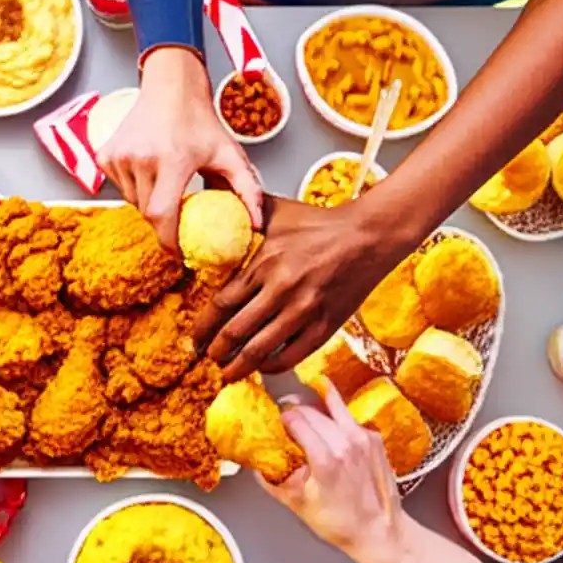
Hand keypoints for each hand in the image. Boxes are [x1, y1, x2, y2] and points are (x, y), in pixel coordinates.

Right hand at [96, 47, 263, 251]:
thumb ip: (247, 188)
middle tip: (178, 217)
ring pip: (132, 202)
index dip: (168, 240)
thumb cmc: (199, 119)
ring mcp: (119, 156)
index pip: (161, 215)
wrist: (170, 86)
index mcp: (171, 159)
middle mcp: (141, 158)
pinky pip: (120, 188)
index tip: (178, 252)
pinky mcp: (105, 155)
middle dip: (163, 221)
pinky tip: (149, 170)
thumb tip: (255, 224)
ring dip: (149, 203)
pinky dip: (134, 188)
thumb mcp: (229, 152)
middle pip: (148, 212)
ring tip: (166, 184)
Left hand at [192, 197, 407, 379]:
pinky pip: (292, 356)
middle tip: (207, 358)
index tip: (194, 339)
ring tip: (227, 372)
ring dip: (239, 366)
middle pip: (235, 333)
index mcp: (264, 265)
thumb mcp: (277, 212)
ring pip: (260, 350)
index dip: (203, 327)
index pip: (221, 305)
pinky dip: (272, 366)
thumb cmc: (319, 224)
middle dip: (216, 351)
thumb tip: (213, 189)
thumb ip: (243, 207)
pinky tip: (262, 367)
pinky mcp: (325, 326)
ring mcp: (304, 311)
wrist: (368, 236)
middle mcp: (281, 291)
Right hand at [260, 385, 405, 562]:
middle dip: (294, 412)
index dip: (281, 418)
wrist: (380, 531)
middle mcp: (346, 442)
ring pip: (332, 407)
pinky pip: (348, 417)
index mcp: (326, 458)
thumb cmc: (342, 523)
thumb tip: (258, 465)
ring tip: (304, 414)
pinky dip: (335, 417)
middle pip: (311, 410)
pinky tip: (328, 426)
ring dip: (314, 407)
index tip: (275, 424)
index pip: (296, 419)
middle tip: (285, 420)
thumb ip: (273, 481)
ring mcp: (363, 437)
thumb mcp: (298, 505)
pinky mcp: (374, 438)